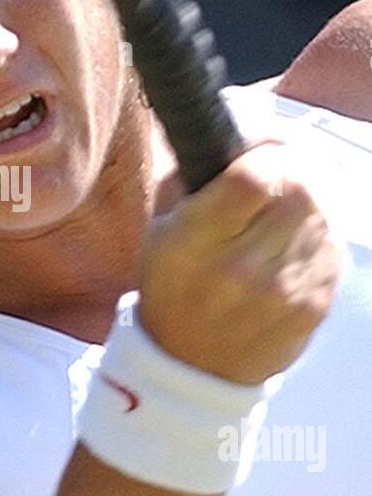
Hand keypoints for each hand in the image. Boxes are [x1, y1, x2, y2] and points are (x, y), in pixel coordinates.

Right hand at [137, 141, 343, 383]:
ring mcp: (286, 290)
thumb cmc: (174, 287)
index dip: (264, 151)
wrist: (194, 366)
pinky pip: (335, 244)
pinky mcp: (317, 305)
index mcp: (195, 244)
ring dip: (308, 199)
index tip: (258, 151)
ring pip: (323, 211)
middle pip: (299, 187)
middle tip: (276, 174)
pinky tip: (292, 244)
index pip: (253, 178)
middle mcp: (243, 269)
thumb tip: (240, 128)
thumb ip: (195, 175)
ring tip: (281, 211)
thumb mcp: (161, 229)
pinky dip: (318, 233)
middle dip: (291, 168)